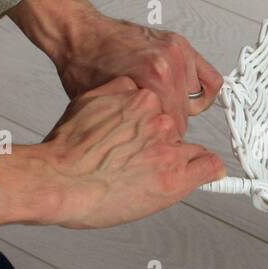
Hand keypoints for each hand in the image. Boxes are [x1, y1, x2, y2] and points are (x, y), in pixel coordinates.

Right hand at [0, 77, 225, 227]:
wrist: (57, 180)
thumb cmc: (66, 147)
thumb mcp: (90, 98)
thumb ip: (118, 90)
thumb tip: (132, 88)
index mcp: (143, 98)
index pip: (165, 107)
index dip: (152, 127)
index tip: (144, 137)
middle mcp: (160, 121)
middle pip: (176, 130)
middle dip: (163, 144)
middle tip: (139, 160)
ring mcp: (168, 149)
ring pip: (191, 151)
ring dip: (177, 161)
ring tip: (151, 175)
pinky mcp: (174, 178)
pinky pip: (208, 167)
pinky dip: (208, 172)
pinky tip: (210, 176)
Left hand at [10, 0, 223, 133]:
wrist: (79, 34)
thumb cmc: (84, 67)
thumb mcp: (104, 109)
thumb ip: (134, 127)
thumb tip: (149, 146)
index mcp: (151, 83)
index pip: (172, 129)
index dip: (159, 140)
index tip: (152, 141)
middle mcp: (167, 66)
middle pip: (183, 116)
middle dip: (168, 125)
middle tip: (150, 124)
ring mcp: (176, 54)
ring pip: (195, 100)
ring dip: (181, 106)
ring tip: (159, 104)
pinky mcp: (180, 46)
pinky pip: (209, 78)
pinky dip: (200, 90)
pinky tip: (183, 94)